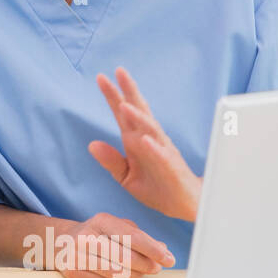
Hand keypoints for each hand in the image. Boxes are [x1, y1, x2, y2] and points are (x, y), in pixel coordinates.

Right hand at [53, 212, 175, 277]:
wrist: (61, 241)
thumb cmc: (96, 234)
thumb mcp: (117, 227)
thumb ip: (141, 237)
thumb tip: (163, 250)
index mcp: (101, 221)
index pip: (133, 238)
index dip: (154, 250)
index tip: (168, 259)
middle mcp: (86, 237)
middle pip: (127, 258)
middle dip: (147, 265)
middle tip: (156, 267)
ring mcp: (76, 256)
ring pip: (117, 273)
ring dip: (134, 274)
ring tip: (139, 271)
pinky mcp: (72, 273)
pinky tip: (120, 274)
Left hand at [88, 66, 201, 221]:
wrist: (186, 206)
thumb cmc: (158, 187)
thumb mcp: (126, 176)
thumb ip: (111, 160)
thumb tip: (91, 145)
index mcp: (136, 141)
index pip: (123, 114)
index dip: (113, 96)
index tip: (101, 77)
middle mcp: (150, 141)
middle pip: (140, 112)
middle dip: (129, 91)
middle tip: (119, 71)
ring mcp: (163, 152)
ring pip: (151, 130)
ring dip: (138, 117)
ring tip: (124, 104)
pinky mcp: (172, 169)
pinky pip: (163, 156)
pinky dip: (154, 148)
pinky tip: (144, 140)